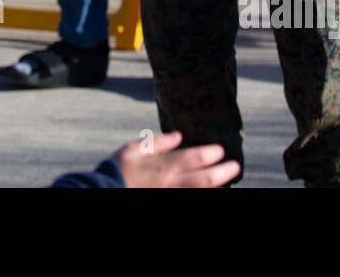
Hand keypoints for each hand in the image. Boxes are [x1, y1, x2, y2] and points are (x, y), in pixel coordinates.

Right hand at [115, 131, 240, 187]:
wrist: (104, 192)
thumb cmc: (117, 171)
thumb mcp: (131, 150)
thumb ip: (157, 143)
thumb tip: (177, 136)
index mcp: (163, 165)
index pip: (195, 158)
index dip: (211, 154)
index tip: (221, 151)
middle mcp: (172, 182)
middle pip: (206, 179)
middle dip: (224, 172)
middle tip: (235, 167)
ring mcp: (172, 195)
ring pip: (203, 192)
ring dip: (218, 186)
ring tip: (227, 182)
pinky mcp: (169, 202)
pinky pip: (192, 199)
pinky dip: (204, 194)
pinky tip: (211, 191)